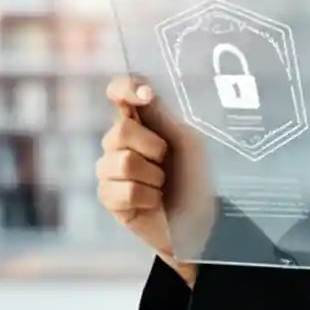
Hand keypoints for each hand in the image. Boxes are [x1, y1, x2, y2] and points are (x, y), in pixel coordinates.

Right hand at [97, 76, 196, 287]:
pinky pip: (124, 191)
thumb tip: (144, 91)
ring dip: (154, 177)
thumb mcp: (188, 142)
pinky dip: (148, 197)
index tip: (147, 95)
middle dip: (154, 148)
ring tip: (163, 185)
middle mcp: (119, 142)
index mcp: (140, 121)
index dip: (125, 87)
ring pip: (123, 163)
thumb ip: (163, 116)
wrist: (200, 221)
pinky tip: (154, 201)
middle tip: (166, 162)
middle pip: (121, 130)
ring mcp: (109, 169)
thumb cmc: (197, 177)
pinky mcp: (108, 197)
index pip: (118, 92)